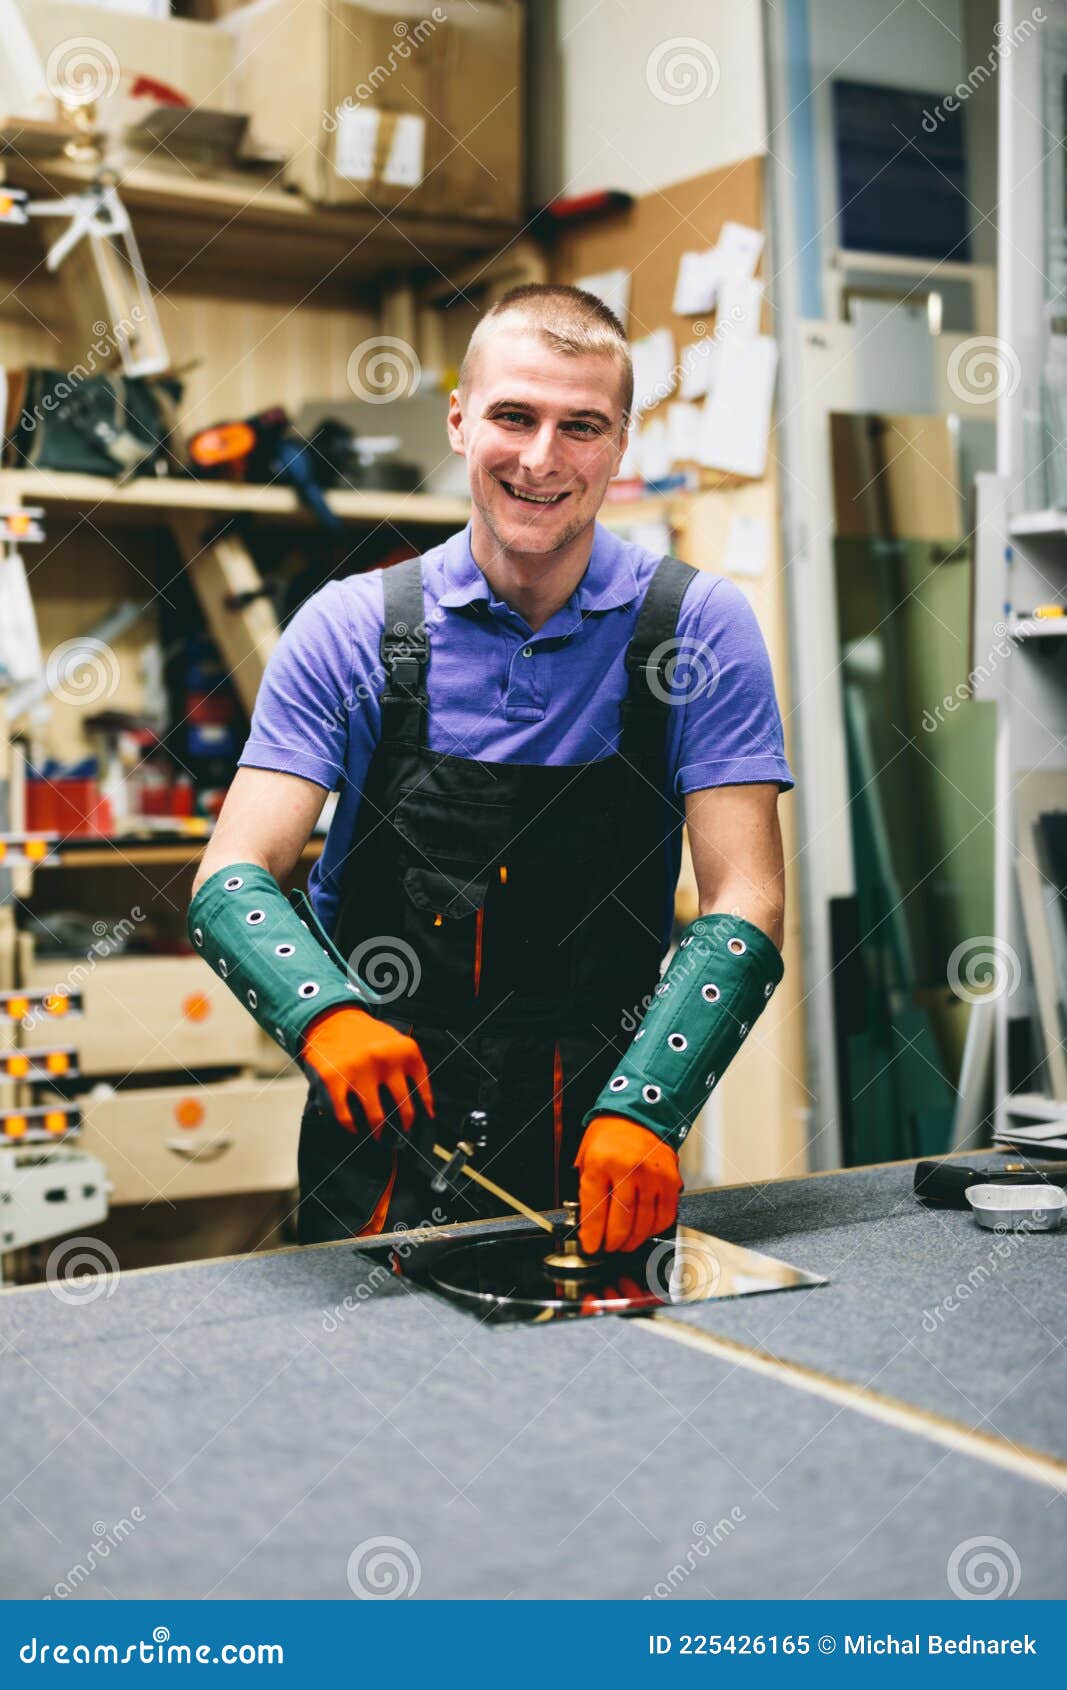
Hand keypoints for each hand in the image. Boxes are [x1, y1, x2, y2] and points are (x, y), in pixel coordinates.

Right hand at [301, 1007, 432, 1137]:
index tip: (422, 1122)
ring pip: (376, 1117)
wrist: (332, 1018)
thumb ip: (413, 1068)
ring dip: (379, 1132)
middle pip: (403, 1108)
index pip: (422, 1090)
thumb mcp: (397, 1042)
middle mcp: (384, 1060)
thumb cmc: (368, 1035)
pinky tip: (355, 1128)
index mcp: (405, 1050)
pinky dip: (351, 1127)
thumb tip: (427, 1109)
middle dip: (404, 1126)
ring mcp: (358, 1070)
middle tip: (401, 1135)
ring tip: (379, 1136)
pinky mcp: (333, 1079)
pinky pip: (345, 1116)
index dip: (423, 1110)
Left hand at [575, 1115, 681, 1254]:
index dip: (593, 1235)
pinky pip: (665, 1215)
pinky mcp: (671, 1180)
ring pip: (644, 1223)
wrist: (639, 1113)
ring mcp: (653, 1176)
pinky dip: (654, 1228)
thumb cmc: (609, 1135)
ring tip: (625, 1243)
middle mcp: (628, 1169)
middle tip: (608, 1247)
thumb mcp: (586, 1156)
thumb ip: (587, 1189)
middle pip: (621, 1222)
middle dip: (612, 1242)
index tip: (591, 1247)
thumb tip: (588, 1224)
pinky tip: (645, 1229)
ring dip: (633, 1239)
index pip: (595, 1210)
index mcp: (601, 1163)